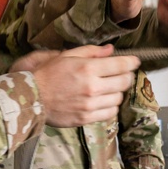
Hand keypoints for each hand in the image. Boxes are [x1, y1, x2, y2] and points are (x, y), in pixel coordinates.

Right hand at [25, 45, 139, 126]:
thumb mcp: (67, 56)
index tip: (134, 61)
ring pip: (119, 98)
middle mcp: (92, 87)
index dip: (131, 62)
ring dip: (118, 92)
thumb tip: (111, 50)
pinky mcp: (86, 119)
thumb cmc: (48, 74)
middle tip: (123, 74)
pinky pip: (110, 113)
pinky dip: (111, 106)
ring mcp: (90, 105)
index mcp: (87, 68)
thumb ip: (91, 52)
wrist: (32, 99)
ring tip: (110, 88)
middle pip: (124, 82)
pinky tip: (104, 101)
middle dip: (127, 76)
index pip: (121, 65)